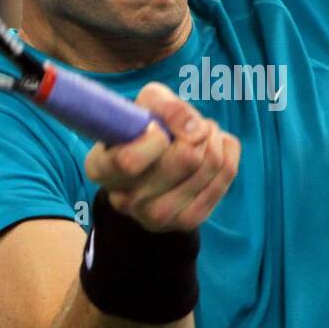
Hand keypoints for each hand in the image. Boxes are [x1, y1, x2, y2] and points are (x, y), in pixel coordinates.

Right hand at [84, 82, 240, 232]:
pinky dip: (227, 150)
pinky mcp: (186, 221)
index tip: (158, 127)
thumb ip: (165, 106)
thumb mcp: (144, 106)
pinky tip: (214, 147)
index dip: (155, 137)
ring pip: (210, 164)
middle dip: (198, 129)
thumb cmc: (143, 130)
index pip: (129, 161)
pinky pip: (226, 174)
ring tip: (202, 133)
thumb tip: (194, 129)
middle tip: (192, 124)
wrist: (152, 170)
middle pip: (186, 158)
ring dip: (213, 136)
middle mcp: (124, 200)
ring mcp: (156, 217)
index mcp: (101, 169)